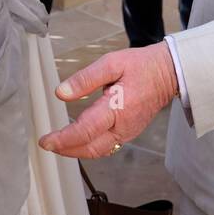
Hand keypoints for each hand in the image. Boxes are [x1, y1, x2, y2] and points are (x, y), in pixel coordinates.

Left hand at [38, 41, 178, 158]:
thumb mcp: (111, 63)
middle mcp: (123, 126)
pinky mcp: (129, 133)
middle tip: (47, 144)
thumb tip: (62, 93)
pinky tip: (77, 141)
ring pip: (98, 151)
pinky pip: (106, 147)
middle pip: (90, 149)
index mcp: (118, 109)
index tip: (45, 140)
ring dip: (76, 151)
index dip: (63, 139)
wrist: (168, 73)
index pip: (85, 131)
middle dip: (66, 150)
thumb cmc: (141, 66)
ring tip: (58, 144)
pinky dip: (88, 148)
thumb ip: (85, 79)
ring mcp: (128, 132)